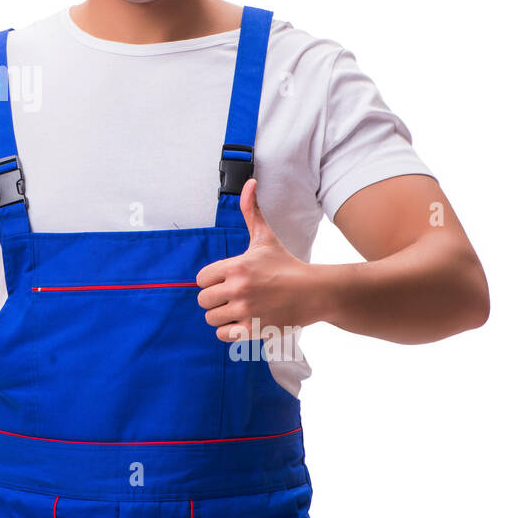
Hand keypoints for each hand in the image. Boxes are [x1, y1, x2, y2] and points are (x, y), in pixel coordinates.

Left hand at [196, 178, 322, 341]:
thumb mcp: (265, 238)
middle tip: (233, 297)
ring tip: (239, 309)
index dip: (212, 280)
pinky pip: (223, 335)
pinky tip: (242, 323)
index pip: (201, 278)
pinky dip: (229, 331)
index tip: (228, 280)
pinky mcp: (253, 330)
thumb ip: (252, 211)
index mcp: (236, 266)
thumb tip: (249, 182)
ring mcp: (245, 311)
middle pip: (203, 300)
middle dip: (215, 299)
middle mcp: (238, 289)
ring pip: (211, 319)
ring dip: (222, 316)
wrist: (315, 292)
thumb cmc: (287, 265)